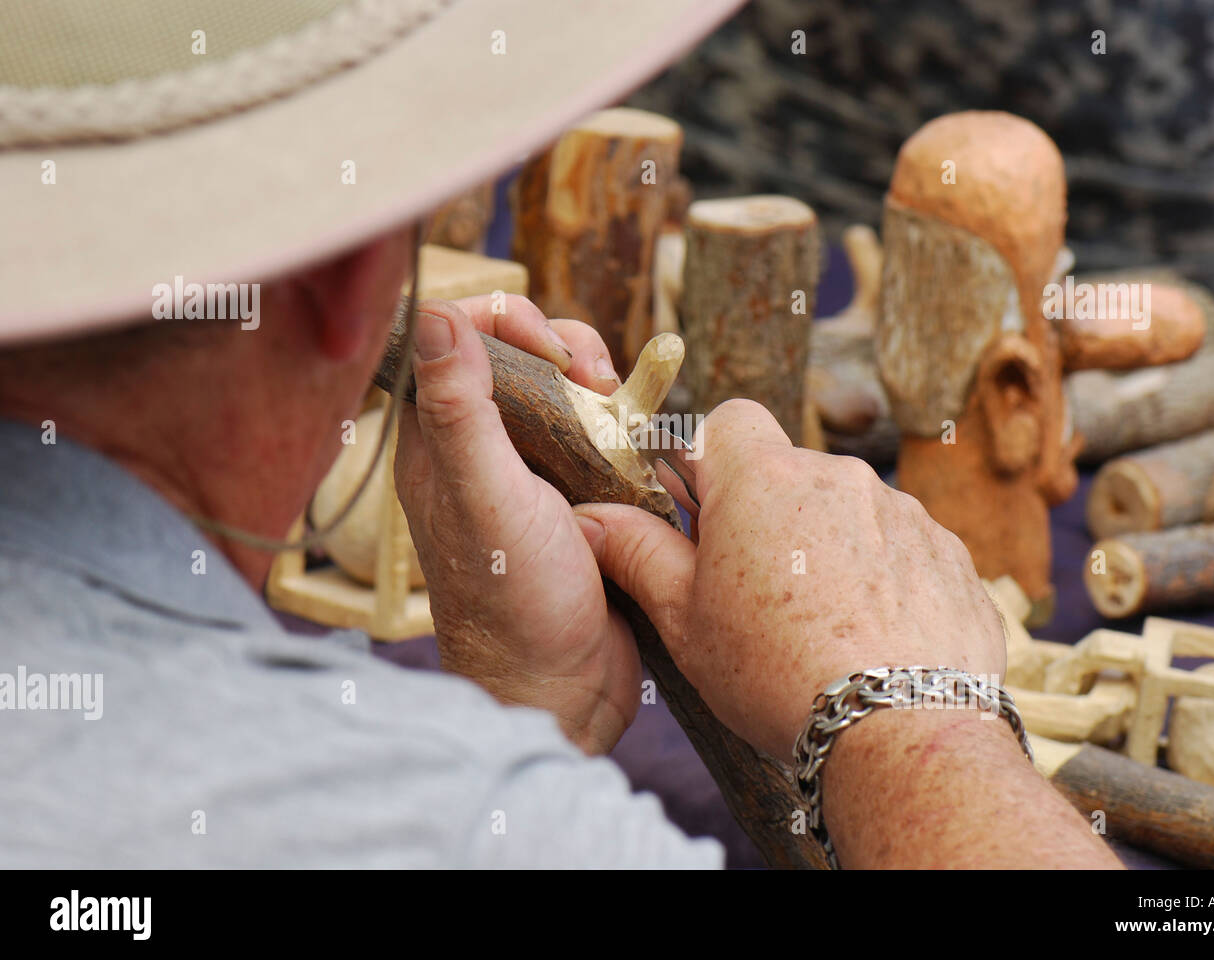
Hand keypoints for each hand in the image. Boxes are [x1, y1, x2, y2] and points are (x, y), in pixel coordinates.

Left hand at [394, 296, 638, 754]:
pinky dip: (625, 428)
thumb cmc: (514, 603)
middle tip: (596, 381)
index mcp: (441, 447)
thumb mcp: (488, 498)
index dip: (503, 323)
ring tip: (625, 413)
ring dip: (601, 387)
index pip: (456, 344)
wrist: (565, 690)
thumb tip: (436, 315)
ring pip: (565, 395)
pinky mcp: (579, 500)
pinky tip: (641, 444)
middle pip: (520, 360)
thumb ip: (461, 411)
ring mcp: (533, 477)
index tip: (550, 348)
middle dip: (564, 349)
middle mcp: (482, 454)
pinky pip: (601, 439)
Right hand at [573, 399, 1008, 758]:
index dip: (709, 462)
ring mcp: (903, 512)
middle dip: (768, 515)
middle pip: (789, 472)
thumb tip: (591, 517)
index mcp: (763, 478)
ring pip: (847, 512)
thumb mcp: (685, 619)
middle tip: (753, 591)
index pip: (727, 421)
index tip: (703, 515)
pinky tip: (872, 639)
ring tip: (820, 628)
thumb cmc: (776, 673)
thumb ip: (637, 553)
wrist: (901, 731)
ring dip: (828, 548)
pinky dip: (884, 579)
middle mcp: (838, 476)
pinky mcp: (949, 553)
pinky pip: (902, 549)